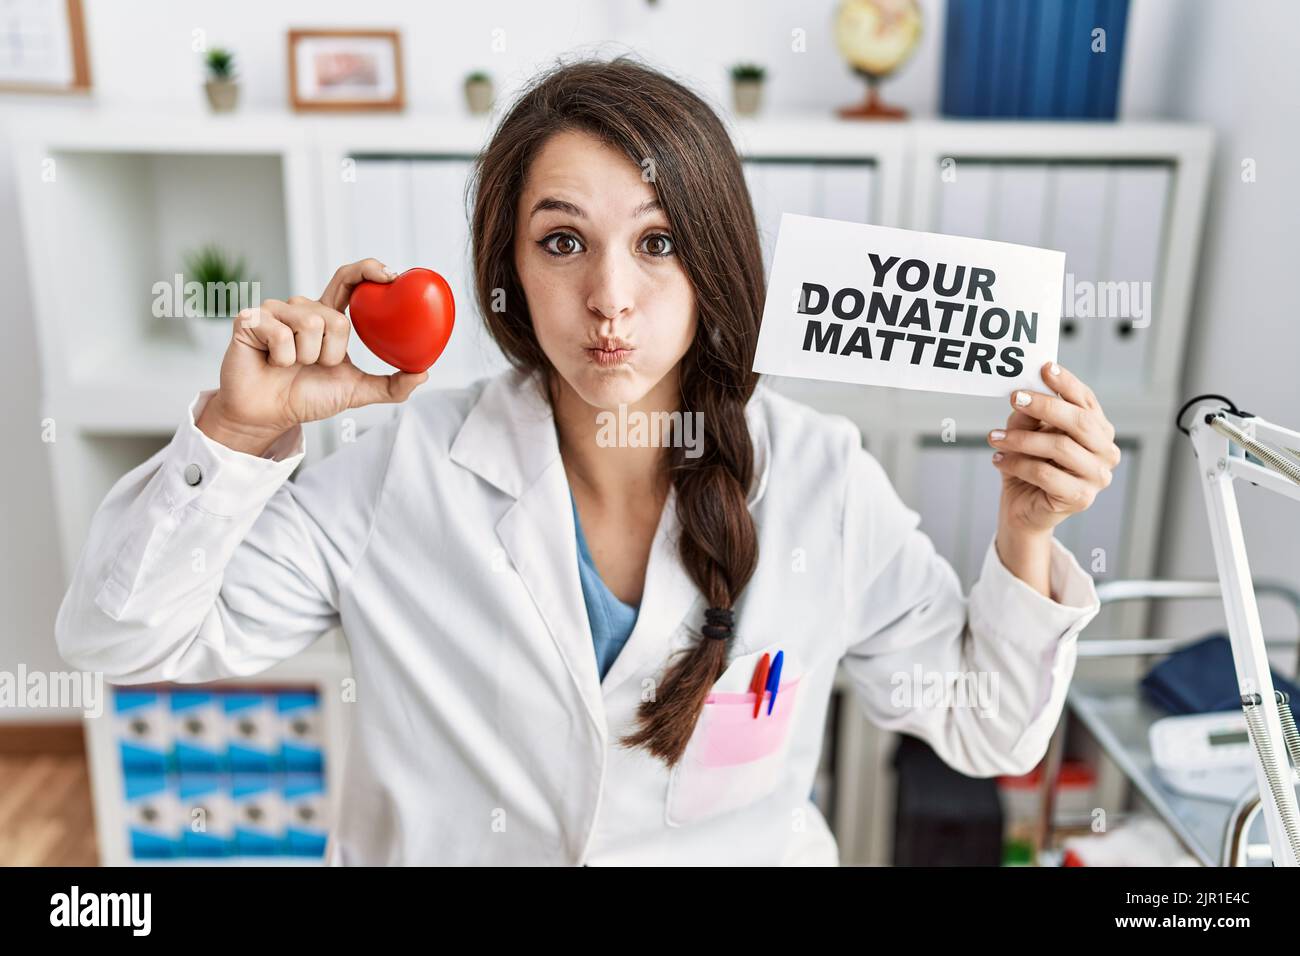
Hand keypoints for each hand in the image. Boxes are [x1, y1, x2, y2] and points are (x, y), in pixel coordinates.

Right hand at [197, 258, 427, 453]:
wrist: (267, 415)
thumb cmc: (305, 397)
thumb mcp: (355, 391)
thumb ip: (390, 385)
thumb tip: (423, 373)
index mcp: (326, 315)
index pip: (349, 281)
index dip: (368, 270)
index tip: (390, 276)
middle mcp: (302, 307)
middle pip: (337, 318)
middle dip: (332, 353)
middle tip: (314, 366)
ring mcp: (274, 310)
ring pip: (310, 326)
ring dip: (307, 358)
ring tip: (292, 365)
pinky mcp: (250, 319)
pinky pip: (281, 335)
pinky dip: (282, 358)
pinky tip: (272, 363)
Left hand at [987, 361, 1121, 537]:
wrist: (1022, 507)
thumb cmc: (1028, 465)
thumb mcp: (1027, 433)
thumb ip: (1030, 415)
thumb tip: (1025, 394)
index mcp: (1099, 430)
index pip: (1087, 401)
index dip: (1067, 384)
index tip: (1044, 368)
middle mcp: (1106, 452)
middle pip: (1080, 421)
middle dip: (1046, 405)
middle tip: (1016, 398)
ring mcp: (1097, 477)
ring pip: (1060, 446)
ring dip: (1021, 438)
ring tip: (994, 437)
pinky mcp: (1080, 498)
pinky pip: (1045, 473)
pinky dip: (1018, 463)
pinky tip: (998, 460)